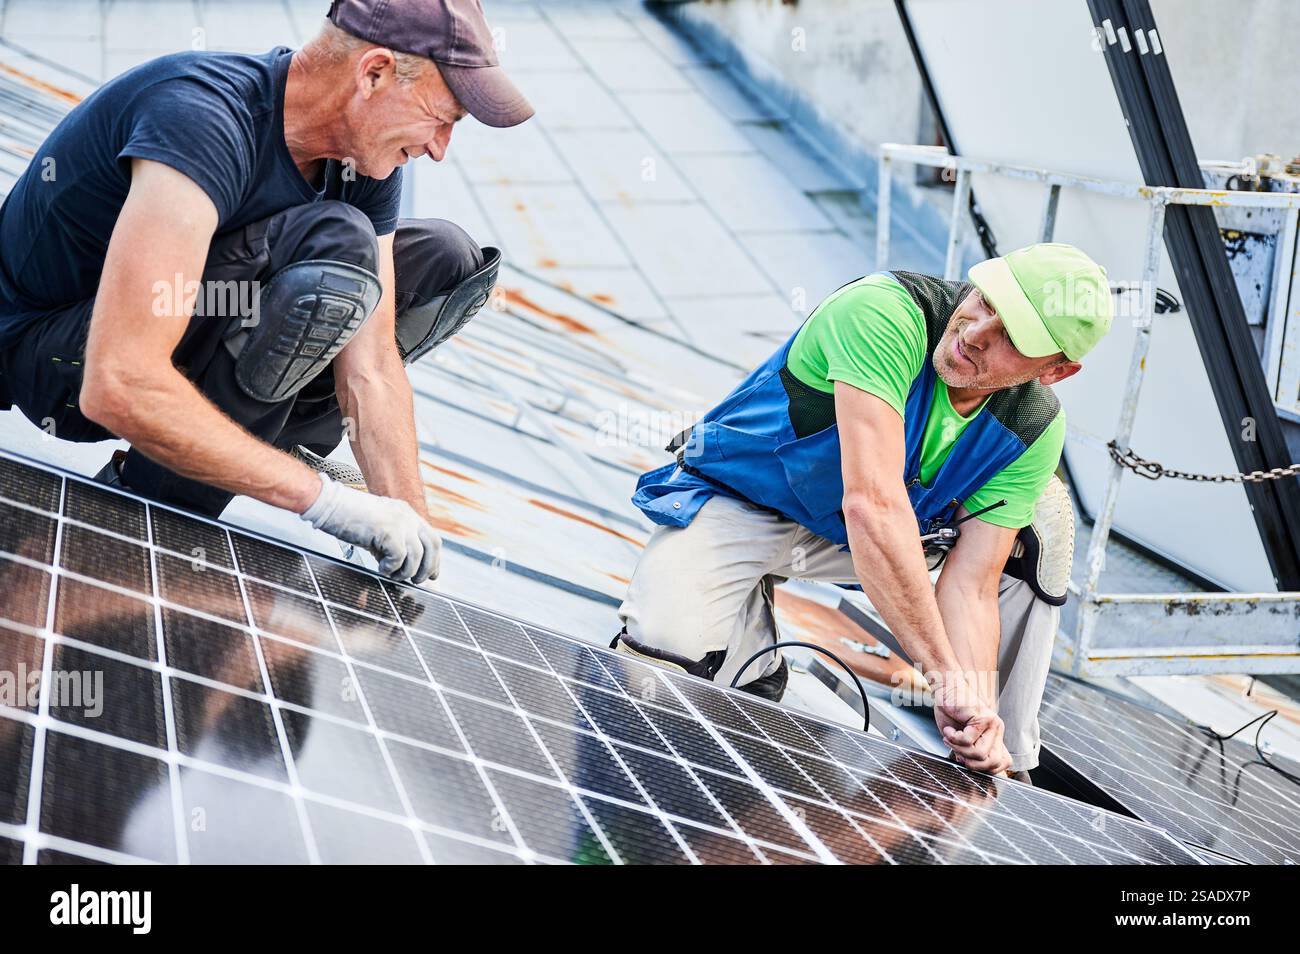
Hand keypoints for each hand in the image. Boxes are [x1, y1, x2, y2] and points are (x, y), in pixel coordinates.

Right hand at [300, 474, 440, 583]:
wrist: (329, 504)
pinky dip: (391, 568)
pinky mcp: (388, 531)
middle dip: (427, 568)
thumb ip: (393, 545)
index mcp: (407, 513)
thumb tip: (402, 569)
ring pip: (416, 555)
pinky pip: (399, 557)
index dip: (434, 559)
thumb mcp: (378, 530)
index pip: (431, 538)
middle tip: (416, 582)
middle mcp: (407, 516)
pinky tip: (381, 568)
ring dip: (406, 571)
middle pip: (432, 546)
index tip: (432, 574)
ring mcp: (399, 522)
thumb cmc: (347, 518)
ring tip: (392, 575)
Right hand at [931, 677, 1012, 774]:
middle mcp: (997, 730)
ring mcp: (992, 723)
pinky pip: (967, 740)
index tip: (966, 761)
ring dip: (958, 749)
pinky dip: (952, 738)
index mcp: (995, 736)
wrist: (946, 688)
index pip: (1003, 763)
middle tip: (956, 751)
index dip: (985, 768)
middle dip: (970, 763)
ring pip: (980, 754)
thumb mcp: (960, 738)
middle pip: (992, 762)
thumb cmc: (951, 711)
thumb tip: (968, 766)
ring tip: (950, 737)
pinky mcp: (982, 718)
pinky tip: (948, 729)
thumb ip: (969, 752)